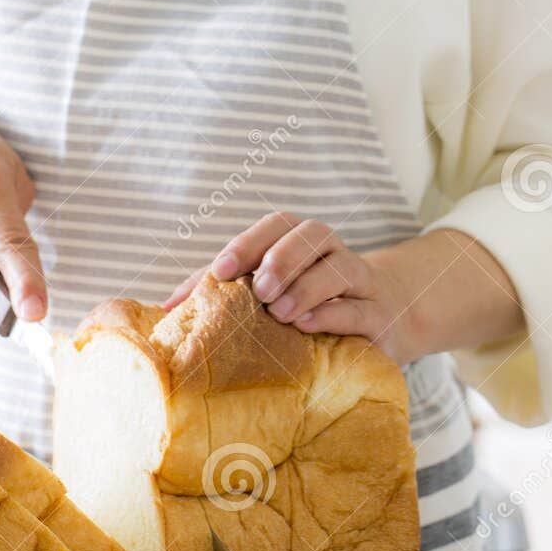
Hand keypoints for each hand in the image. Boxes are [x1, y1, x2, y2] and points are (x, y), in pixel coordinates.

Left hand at [164, 213, 421, 361]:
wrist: (383, 321)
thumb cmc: (308, 304)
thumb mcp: (266, 295)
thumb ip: (221, 293)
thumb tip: (168, 307)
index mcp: (302, 241)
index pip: (277, 225)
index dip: (248, 243)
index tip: (221, 272)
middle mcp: (334, 252)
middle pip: (313, 235)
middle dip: (281, 259)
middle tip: (258, 291)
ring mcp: (362, 282)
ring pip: (341, 267)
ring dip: (307, 287)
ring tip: (280, 312)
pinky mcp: (380, 316)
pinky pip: (360, 308)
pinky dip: (333, 314)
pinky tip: (307, 325)